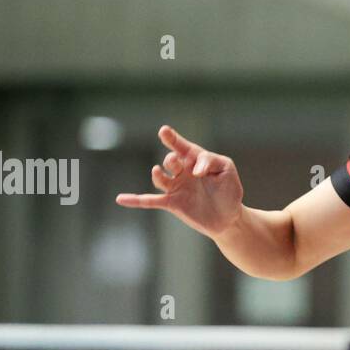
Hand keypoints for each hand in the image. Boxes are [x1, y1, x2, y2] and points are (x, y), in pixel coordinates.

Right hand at [116, 126, 244, 239]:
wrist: (229, 217)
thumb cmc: (229, 189)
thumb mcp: (226, 169)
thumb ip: (211, 161)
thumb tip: (195, 171)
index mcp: (195, 159)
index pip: (182, 146)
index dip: (172, 139)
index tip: (164, 132)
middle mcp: (182, 171)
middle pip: (170, 161)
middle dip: (172, 160)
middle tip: (178, 163)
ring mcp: (176, 187)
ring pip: (160, 178)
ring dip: (158, 174)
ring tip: (158, 171)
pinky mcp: (172, 203)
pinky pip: (150, 200)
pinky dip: (135, 200)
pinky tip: (120, 199)